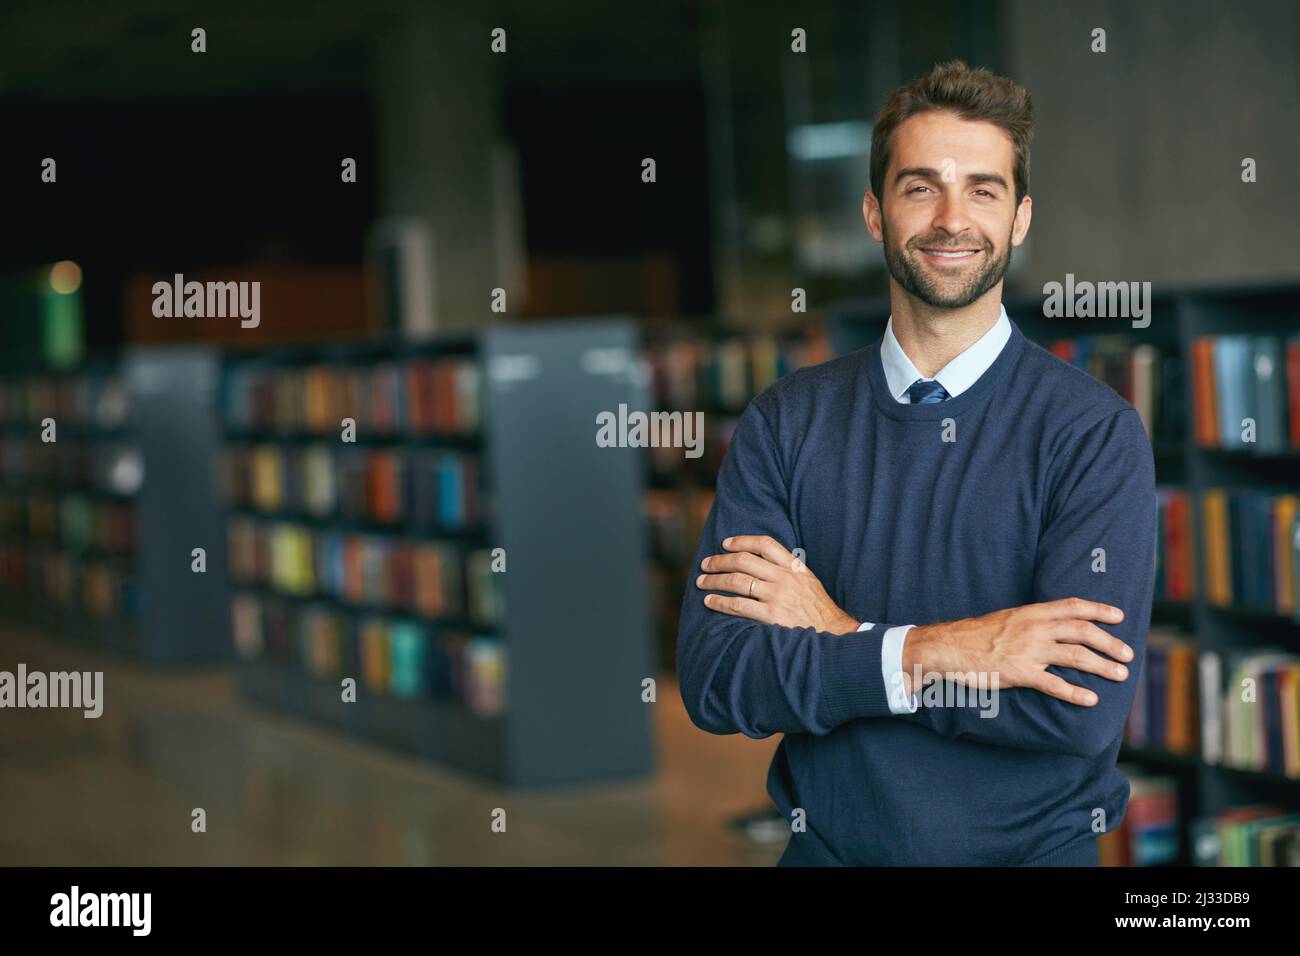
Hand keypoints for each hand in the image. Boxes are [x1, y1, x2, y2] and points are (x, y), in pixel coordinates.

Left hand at [696, 535, 859, 633]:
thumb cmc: (819, 610)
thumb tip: (764, 563)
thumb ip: (789, 570)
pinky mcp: (772, 615)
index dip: (742, 541)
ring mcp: (778, 596)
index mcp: (794, 567)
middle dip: (720, 561)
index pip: (765, 544)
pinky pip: (739, 605)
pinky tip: (710, 602)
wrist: (836, 634)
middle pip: (744, 561)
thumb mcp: (809, 582)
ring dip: (715, 580)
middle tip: (706, 564)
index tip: (726, 543)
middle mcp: (784, 578)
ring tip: (702, 581)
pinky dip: (720, 602)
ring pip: (737, 581)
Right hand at [903, 597, 1132, 705]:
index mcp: (1030, 613)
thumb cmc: (972, 635)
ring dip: (1102, 666)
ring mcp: (1027, 651)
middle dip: (1109, 643)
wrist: (946, 647)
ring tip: (1120, 675)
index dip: (1099, 610)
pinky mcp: (1019, 673)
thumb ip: (1029, 622)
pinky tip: (1090, 699)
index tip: (1119, 617)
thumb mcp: (1005, 619)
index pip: (1072, 606)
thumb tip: (1051, 627)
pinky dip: (1075, 693)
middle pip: (1082, 632)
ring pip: (1075, 656)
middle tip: (1128, 654)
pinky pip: (1053, 684)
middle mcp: (1033, 629)